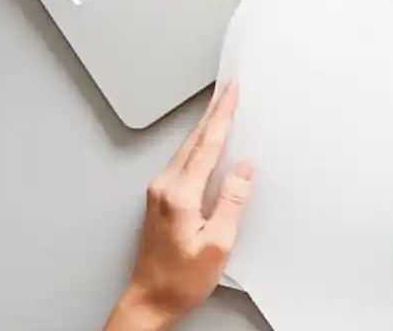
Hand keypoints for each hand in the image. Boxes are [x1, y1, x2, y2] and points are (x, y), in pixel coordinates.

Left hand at [105, 85, 253, 330]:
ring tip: (221, 110)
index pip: (207, 145)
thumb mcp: (217, 244)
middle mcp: (164, 188)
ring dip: (205, 128)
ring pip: (186, 149)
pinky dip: (198, 147)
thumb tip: (243, 169)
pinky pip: (182, 163)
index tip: (232, 93)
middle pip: (194, 140)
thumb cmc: (180, 280)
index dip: (222, 116)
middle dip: (213, 113)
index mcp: (180, 195)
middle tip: (229, 90)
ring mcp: (158, 193)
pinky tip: (207, 145)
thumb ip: (232, 202)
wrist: (148, 301)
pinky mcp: (159, 200)